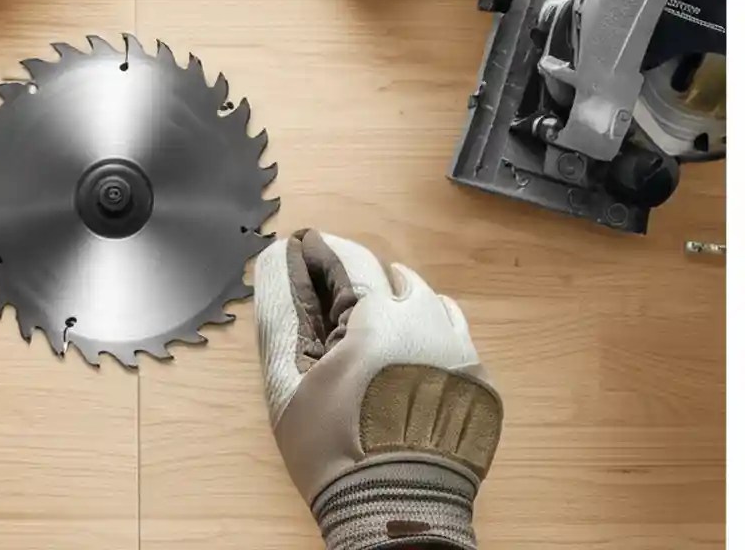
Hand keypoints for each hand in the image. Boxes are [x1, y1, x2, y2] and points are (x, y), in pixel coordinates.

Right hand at [254, 230, 502, 549]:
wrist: (395, 510)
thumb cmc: (333, 450)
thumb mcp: (288, 384)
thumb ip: (280, 316)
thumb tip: (274, 264)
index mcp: (380, 319)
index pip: (353, 259)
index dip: (324, 249)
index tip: (305, 245)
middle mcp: (431, 326)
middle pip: (399, 279)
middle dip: (366, 280)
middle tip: (338, 301)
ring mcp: (463, 355)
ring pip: (436, 306)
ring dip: (406, 306)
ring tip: (379, 330)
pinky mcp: (482, 386)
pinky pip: (459, 343)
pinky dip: (434, 341)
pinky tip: (410, 365)